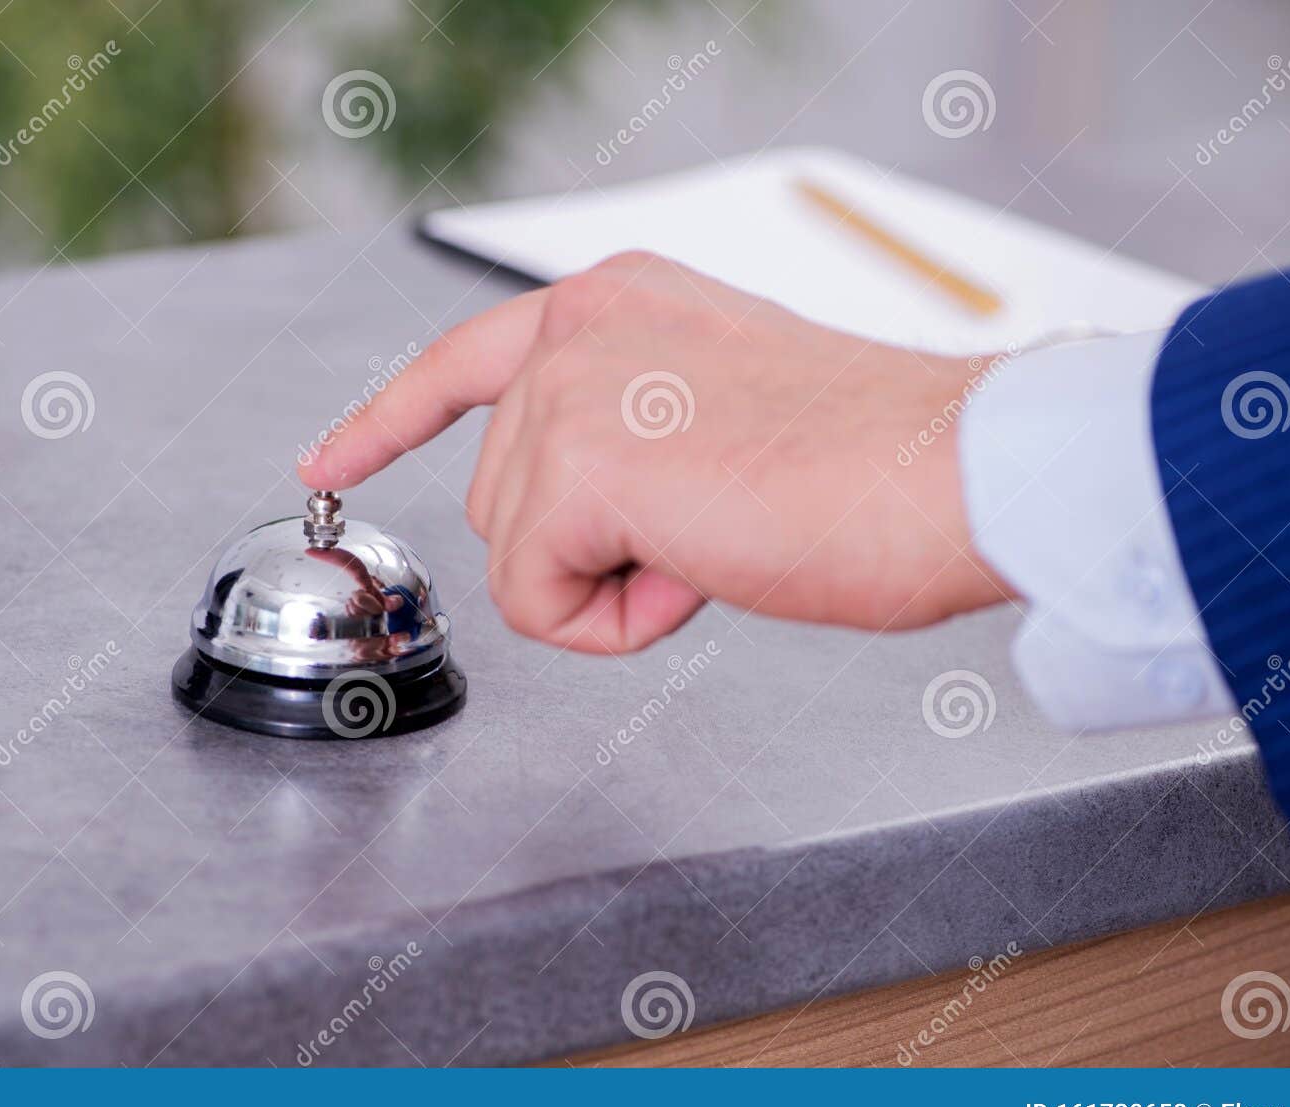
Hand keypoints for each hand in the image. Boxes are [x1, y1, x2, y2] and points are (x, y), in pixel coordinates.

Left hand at [298, 251, 1013, 653]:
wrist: (957, 471)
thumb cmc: (877, 457)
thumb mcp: (723, 400)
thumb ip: (634, 422)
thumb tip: (585, 500)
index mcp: (618, 300)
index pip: (464, 361)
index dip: (388, 421)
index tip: (332, 458)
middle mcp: (579, 325)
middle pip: (503, 497)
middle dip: (595, 545)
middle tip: (719, 523)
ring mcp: (571, 390)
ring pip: (518, 555)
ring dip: (614, 582)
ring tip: (725, 537)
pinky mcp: (578, 467)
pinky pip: (538, 604)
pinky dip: (615, 624)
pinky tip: (704, 573)